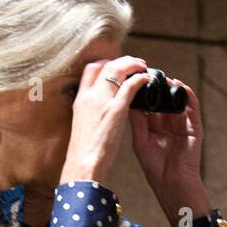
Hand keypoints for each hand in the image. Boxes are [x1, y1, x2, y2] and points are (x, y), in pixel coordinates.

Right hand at [59, 56, 152, 183]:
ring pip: (118, 69)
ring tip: (143, 67)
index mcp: (80, 100)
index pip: (90, 70)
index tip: (117, 68)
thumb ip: (91, 113)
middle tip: (135, 64)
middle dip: (122, 61)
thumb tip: (101, 111)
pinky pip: (130, 85)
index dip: (105, 64)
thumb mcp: (83, 126)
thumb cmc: (84, 152)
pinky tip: (147, 79)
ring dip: (133, 65)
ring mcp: (102, 100)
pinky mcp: (115, 109)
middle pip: (105, 65)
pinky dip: (140, 79)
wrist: (82, 165)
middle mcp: (89, 95)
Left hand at [129, 78, 210, 223]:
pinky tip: (178, 85)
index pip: (148, 104)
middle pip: (162, 98)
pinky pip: (192, 106)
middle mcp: (168, 122)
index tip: (133, 80)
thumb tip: (128, 101)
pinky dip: (186, 94)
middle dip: (155, 86)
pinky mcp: (194, 126)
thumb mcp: (141, 142)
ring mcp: (182, 123)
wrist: (172, 184)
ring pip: (176, 99)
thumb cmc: (156, 169)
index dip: (142, 92)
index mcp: (154, 127)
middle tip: (147, 72)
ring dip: (170, 87)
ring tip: (162, 76)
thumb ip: (137, 122)